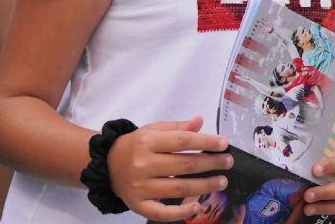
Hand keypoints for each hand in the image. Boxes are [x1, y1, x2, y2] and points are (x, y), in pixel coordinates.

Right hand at [106, 116, 232, 220]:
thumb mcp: (154, 130)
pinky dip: (179, 213)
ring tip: (221, 181)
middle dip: (211, 163)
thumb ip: (177, 127)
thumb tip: (200, 121)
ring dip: (204, 186)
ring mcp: (140, 187)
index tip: (223, 144)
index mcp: (147, 142)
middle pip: (184, 165)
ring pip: (177, 189)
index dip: (205, 142)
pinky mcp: (137, 205)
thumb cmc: (136, 145)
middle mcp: (142, 165)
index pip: (182, 141)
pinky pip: (160, 212)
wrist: (106, 165)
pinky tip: (196, 208)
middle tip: (228, 162)